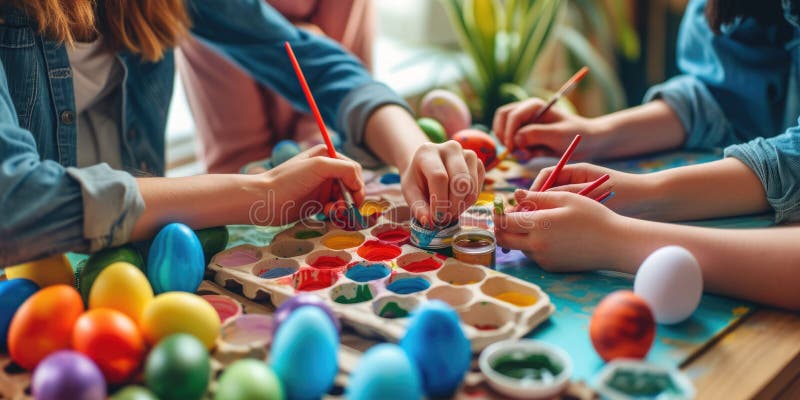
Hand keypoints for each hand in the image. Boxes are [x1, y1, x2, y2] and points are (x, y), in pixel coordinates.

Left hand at [259, 145, 364, 224]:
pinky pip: (335, 207)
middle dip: (350, 197)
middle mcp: (326, 170)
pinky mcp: (316, 202)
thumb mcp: (319, 166)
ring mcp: (321, 187)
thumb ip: (345, 169)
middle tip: (343, 209)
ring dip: (342, 206)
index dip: (357, 184)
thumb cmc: (289, 180)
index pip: (353, 169)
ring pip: (344, 198)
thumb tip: (359, 184)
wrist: (264, 200)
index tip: (354, 199)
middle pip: (351, 185)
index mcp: (326, 155)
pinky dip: (335, 212)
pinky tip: (326, 214)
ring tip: (332, 212)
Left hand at [401, 141, 484, 225]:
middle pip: (460, 181)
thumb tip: (429, 221)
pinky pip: (478, 188)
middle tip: (444, 219)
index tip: (436, 218)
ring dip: (461, 206)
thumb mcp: (410, 192)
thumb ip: (418, 207)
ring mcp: (468, 154)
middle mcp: (450, 148)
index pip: (439, 176)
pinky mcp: (479, 164)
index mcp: (428, 151)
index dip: (439, 201)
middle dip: (453, 206)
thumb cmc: (418, 180)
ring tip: (449, 212)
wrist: (428, 167)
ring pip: (471, 186)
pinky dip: (469, 202)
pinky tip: (457, 203)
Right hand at [492, 98, 597, 157]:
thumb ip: (536, 135)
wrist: (587, 142)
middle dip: (504, 136)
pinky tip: (531, 156)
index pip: (511, 115)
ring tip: (527, 155)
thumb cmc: (575, 134)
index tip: (514, 148)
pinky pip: (512, 143)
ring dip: (511, 145)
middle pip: (501, 119)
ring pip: (503, 132)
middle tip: (515, 151)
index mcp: (533, 105)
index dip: (508, 132)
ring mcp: (524, 124)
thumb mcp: (557, 135)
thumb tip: (515, 139)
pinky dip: (518, 152)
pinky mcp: (525, 136)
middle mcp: (526, 112)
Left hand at [494, 190, 625, 270]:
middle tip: (506, 218)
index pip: (504, 221)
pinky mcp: (550, 266)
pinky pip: (533, 255)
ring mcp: (542, 258)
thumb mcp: (565, 198)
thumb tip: (514, 195)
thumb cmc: (592, 216)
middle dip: (499, 228)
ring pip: (518, 247)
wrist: (614, 244)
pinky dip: (533, 245)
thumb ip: (536, 197)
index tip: (498, 207)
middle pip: (504, 238)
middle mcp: (536, 244)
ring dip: (517, 236)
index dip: (497, 214)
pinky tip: (549, 236)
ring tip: (533, 224)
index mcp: (538, 224)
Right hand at [530, 162, 655, 217]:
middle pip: (546, 192)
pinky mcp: (584, 212)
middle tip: (527, 219)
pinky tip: (555, 236)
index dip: (533, 189)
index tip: (526, 204)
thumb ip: (563, 192)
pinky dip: (558, 224)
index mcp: (575, 171)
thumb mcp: (591, 190)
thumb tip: (532, 196)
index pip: (545, 176)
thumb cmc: (625, 192)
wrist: (651, 203)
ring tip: (540, 229)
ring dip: (546, 216)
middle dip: (534, 205)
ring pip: (553, 206)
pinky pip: (564, 217)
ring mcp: (579, 198)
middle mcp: (574, 183)